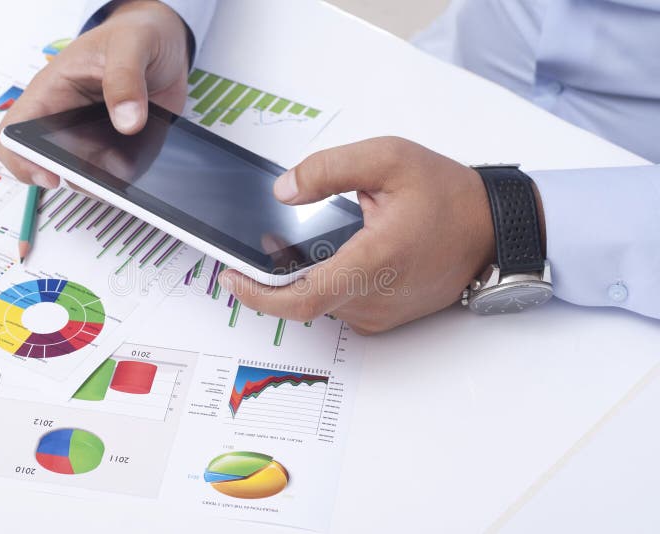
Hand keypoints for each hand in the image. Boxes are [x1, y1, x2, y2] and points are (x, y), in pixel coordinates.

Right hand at [0, 0, 190, 187]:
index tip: (50, 174)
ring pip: (86, 178)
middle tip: (99, 181)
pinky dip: (129, 182)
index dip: (22, 159)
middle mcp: (67, 122)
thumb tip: (128, 121)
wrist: (165, 39)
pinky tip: (144, 169)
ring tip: (126, 176)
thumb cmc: (134, 33)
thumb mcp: (130, 45)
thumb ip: (126, 78)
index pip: (12, 133)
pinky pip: (119, 177)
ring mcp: (95, 140)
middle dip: (72, 178)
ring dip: (104, 183)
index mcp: (52, 92)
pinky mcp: (123, 150)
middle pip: (50, 165)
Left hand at [218, 137, 499, 334]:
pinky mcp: (385, 317)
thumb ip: (329, 169)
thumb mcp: (388, 158)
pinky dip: (326, 281)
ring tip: (308, 238)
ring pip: (321, 301)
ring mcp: (380, 313)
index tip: (231, 277)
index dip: (258, 295)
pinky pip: (340, 304)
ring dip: (303, 274)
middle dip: (276, 273)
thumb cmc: (448, 196)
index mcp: (374, 261)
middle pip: (303, 297)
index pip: (302, 298)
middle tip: (266, 241)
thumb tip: (284, 190)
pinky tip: (336, 252)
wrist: (493, 230)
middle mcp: (375, 298)